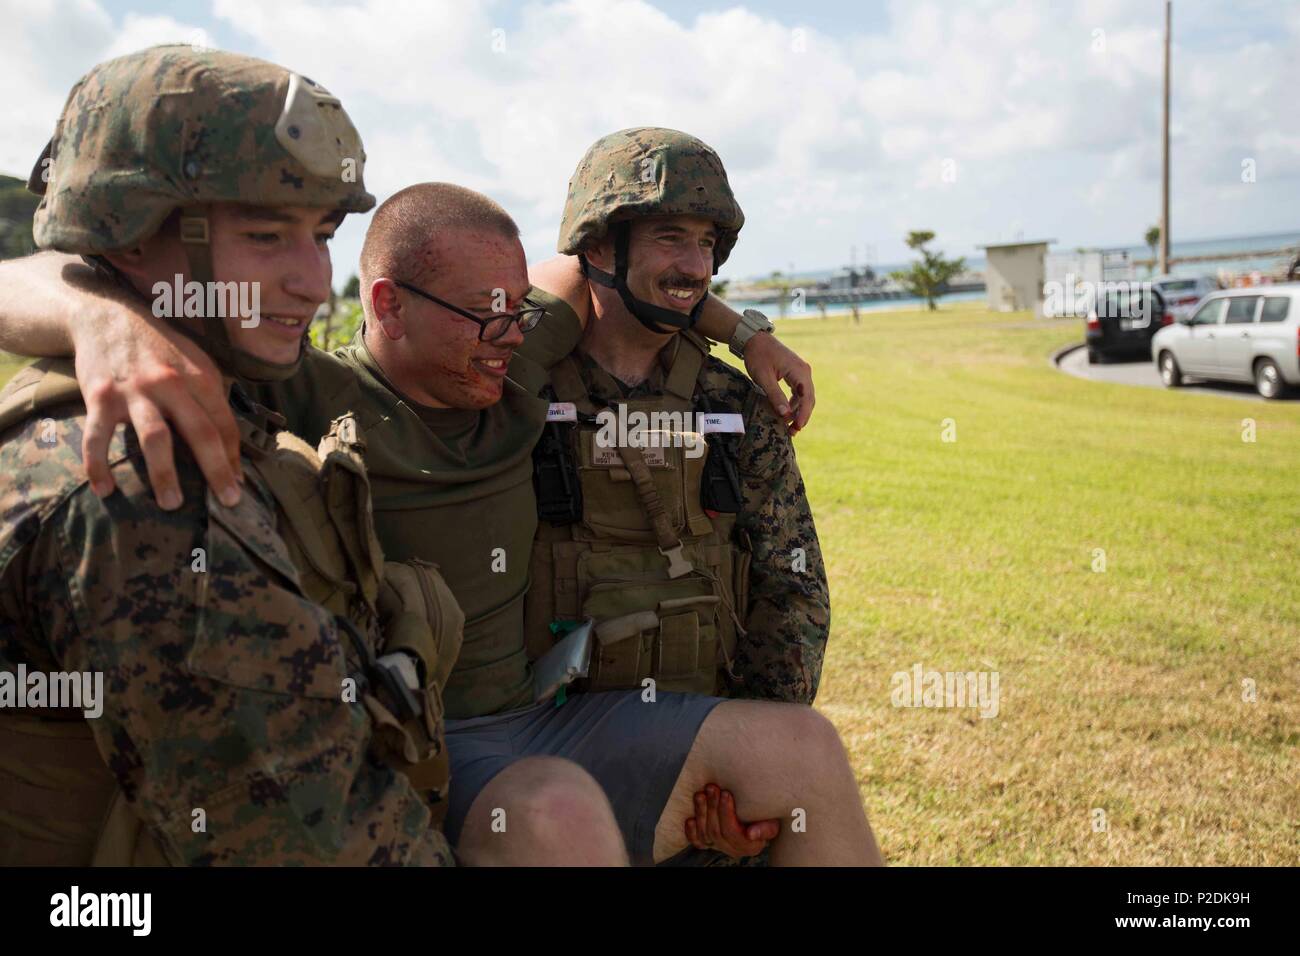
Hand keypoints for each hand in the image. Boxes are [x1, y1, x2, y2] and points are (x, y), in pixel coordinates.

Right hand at [72, 299, 241, 509]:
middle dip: (216, 471)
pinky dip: (98, 465)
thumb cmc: (160, 348)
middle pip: (200, 433)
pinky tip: (104, 491)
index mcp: (200, 377)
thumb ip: (212, 400)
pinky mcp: (100, 396)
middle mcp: (171, 383)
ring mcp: (135, 391)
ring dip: (164, 475)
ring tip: (172, 505)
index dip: (234, 457)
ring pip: (154, 438)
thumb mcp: (196, 363)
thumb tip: (232, 448)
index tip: (239, 486)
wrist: (107, 315)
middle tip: (228, 502)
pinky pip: (97, 437)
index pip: (224, 424)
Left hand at [683, 783, 778, 858]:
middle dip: (713, 807)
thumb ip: (765, 829)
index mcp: (749, 846)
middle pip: (716, 831)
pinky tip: (690, 819)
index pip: (732, 831)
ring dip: (701, 813)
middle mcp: (733, 850)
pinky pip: (697, 842)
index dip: (726, 812)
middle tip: (712, 787)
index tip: (726, 793)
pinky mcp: (709, 844)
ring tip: (700, 794)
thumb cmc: (766, 818)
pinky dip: (691, 832)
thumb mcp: (772, 822)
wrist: (760, 820)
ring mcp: (720, 847)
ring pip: (705, 834)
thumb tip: (751, 834)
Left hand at [742, 332, 814, 434]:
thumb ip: (775, 396)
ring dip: (799, 411)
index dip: (803, 415)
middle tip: (793, 432)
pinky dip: (795, 404)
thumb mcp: (764, 378)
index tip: (796, 427)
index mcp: (799, 371)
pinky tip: (787, 413)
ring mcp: (801, 372)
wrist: (754, 339)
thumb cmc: (758, 356)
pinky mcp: (795, 373)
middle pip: (809, 398)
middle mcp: (804, 371)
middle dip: (802, 416)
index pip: (806, 397)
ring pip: (805, 396)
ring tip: (789, 426)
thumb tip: (785, 415)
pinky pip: (799, 392)